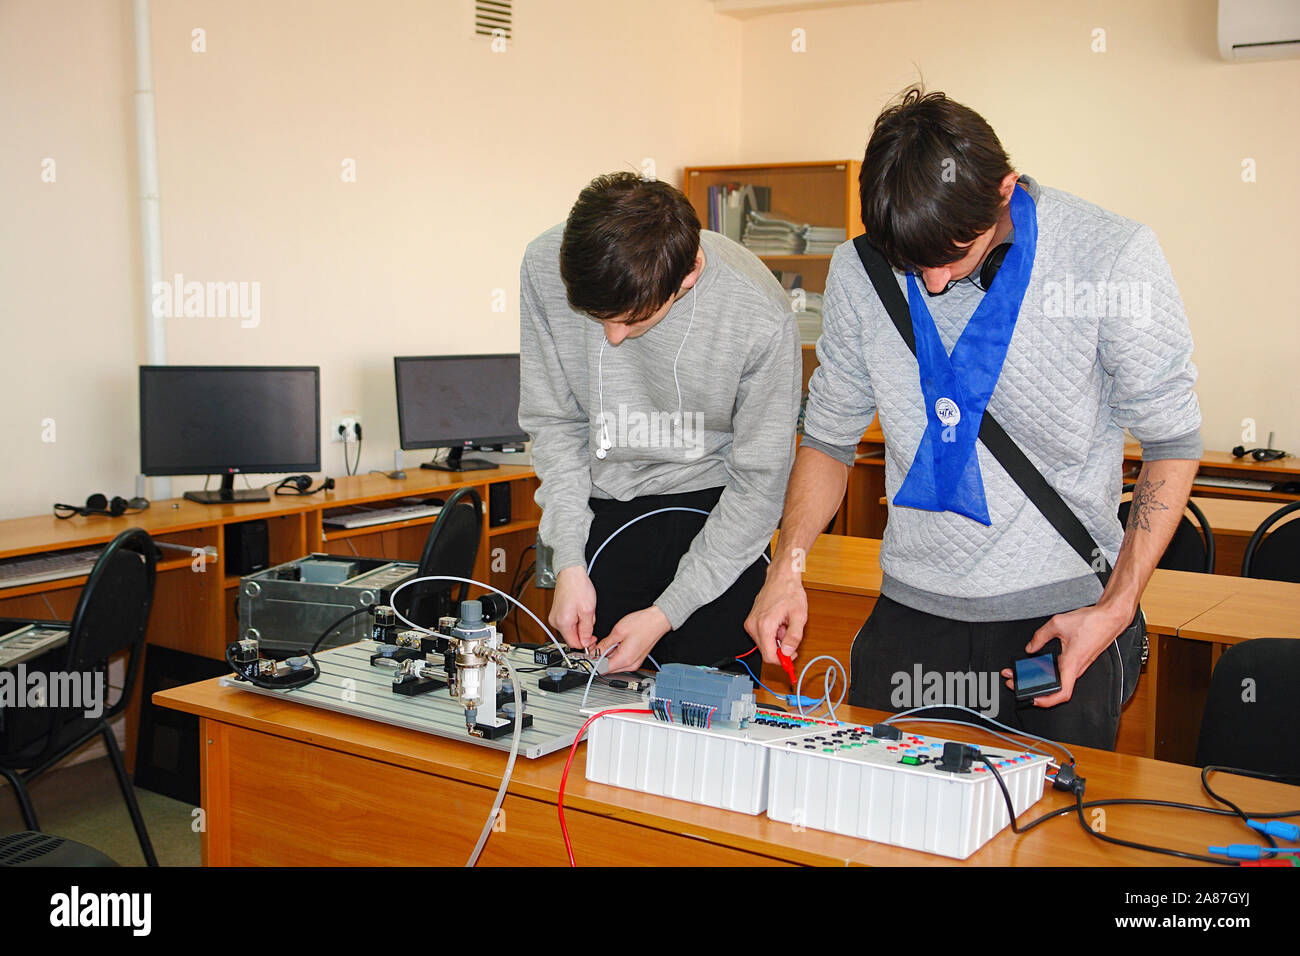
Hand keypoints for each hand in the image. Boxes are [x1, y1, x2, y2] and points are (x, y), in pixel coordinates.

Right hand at [548, 566, 596, 651]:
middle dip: (584, 631)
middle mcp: (555, 622)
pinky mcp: (557, 613)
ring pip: (572, 629)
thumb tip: (585, 643)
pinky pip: (569, 622)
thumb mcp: (588, 611)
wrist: (570, 573)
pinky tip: (579, 609)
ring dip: (581, 624)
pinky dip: (576, 618)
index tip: (593, 639)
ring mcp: (555, 617)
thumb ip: (587, 630)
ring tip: (584, 610)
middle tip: (590, 618)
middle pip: (572, 637)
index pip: (574, 644)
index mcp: (562, 623)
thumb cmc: (578, 587)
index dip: (585, 644)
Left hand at [592, 606, 670, 672]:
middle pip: (608, 668)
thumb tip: (595, 652)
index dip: (592, 663)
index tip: (587, 657)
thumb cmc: (643, 624)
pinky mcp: (636, 659)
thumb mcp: (618, 631)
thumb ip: (604, 644)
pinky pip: (621, 660)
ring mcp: (634, 663)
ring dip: (607, 656)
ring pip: (614, 665)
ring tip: (606, 643)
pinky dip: (615, 654)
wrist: (658, 620)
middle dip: (599, 659)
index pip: (602, 669)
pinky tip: (614, 645)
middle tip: (594, 647)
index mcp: (625, 659)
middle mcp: (630, 665)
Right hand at [744, 566, 807, 664]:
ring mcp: (750, 623)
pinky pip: (762, 636)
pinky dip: (772, 634)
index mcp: (765, 625)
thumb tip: (788, 652)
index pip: (769, 656)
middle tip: (792, 640)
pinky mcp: (751, 621)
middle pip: (766, 651)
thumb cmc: (789, 592)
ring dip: (777, 641)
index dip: (782, 662)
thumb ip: (794, 637)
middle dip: (780, 649)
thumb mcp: (799, 615)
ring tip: (785, 626)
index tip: (790, 661)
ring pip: (764, 644)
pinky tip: (779, 623)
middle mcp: (754, 625)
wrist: (781, 578)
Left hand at [1000, 603, 1130, 706]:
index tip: (1033, 699)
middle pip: (1057, 689)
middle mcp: (1077, 668)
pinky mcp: (1080, 661)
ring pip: (1060, 682)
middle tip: (1018, 683)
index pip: (1062, 693)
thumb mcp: (1058, 624)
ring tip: (1025, 675)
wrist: (1110, 618)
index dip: (1047, 701)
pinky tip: (1040, 667)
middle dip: (1036, 689)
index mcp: (1072, 663)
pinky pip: (1064, 673)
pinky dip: (1050, 673)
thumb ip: (1040, 636)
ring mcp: (1079, 666)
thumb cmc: (1092, 622)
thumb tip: (1030, 647)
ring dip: (1042, 681)